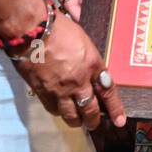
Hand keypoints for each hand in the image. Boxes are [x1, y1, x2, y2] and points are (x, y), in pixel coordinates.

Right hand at [13, 16, 125, 130]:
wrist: (32, 31)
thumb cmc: (59, 28)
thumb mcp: (84, 41)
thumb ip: (89, 60)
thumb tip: (92, 71)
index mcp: (92, 65)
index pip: (108, 91)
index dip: (115, 108)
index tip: (119, 121)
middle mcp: (79, 81)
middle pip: (90, 110)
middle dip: (94, 120)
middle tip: (94, 123)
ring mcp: (60, 89)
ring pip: (72, 116)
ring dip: (77, 121)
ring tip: (78, 121)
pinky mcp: (43, 93)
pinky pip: (54, 110)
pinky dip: (59, 112)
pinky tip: (60, 110)